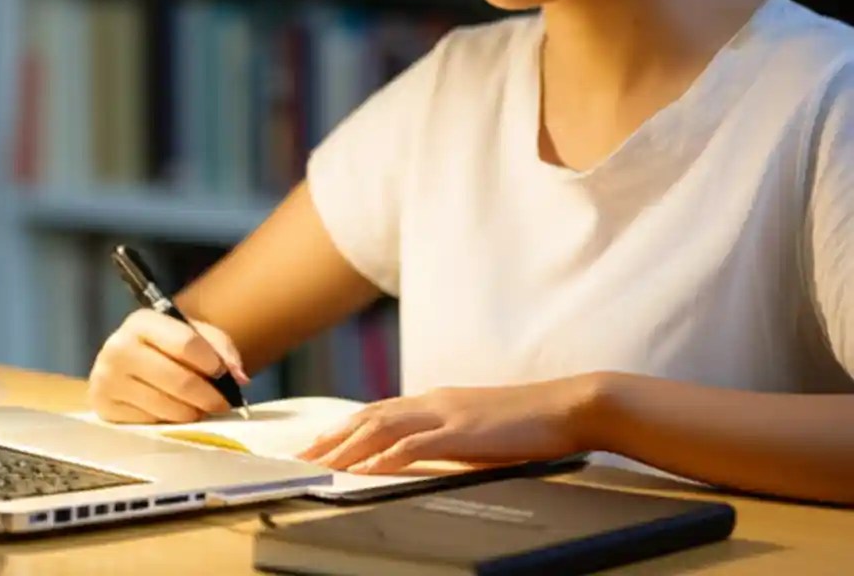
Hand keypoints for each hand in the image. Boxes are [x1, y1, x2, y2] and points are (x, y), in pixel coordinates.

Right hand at [88, 309, 249, 423]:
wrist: (127, 361)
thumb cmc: (165, 346)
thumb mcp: (193, 334)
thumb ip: (220, 349)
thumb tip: (239, 378)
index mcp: (141, 322)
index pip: (185, 343)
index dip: (211, 361)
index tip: (224, 374)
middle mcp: (118, 348)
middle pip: (179, 380)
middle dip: (209, 396)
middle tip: (223, 403)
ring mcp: (107, 379)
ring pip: (167, 406)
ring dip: (193, 412)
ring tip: (201, 408)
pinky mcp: (105, 407)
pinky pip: (151, 423)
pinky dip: (171, 422)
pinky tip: (176, 413)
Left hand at [296, 375, 600, 473]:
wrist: (569, 405)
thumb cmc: (529, 422)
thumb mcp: (478, 427)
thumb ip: (447, 436)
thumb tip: (421, 453)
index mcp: (436, 400)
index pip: (378, 411)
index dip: (343, 427)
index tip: (317, 443)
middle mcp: (433, 401)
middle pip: (368, 416)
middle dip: (331, 437)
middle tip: (300, 455)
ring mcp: (446, 414)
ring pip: (381, 427)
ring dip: (345, 446)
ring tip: (317, 462)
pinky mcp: (462, 431)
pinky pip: (414, 444)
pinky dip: (385, 456)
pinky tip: (365, 468)